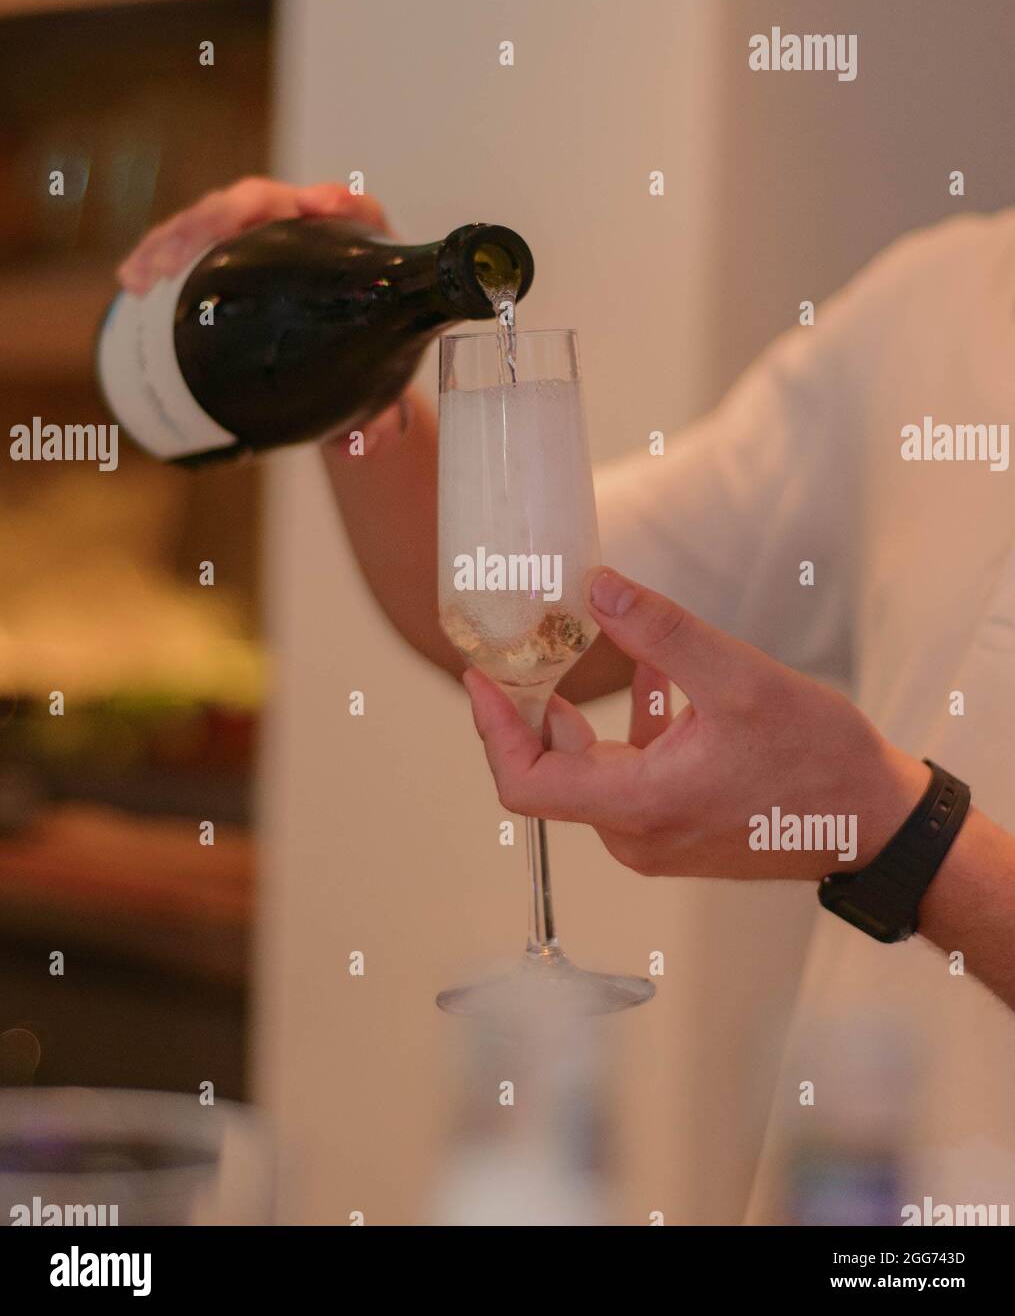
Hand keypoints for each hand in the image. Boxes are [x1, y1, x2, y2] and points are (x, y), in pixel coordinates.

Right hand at [117, 177, 404, 454]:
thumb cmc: (368, 367)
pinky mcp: (229, 252)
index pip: (356, 212)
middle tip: (179, 259)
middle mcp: (309, 229)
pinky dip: (159, 253)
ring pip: (216, 216)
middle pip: (264, 203)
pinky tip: (132, 280)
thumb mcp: (380, 396)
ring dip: (173, 236)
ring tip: (141, 277)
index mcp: (359, 250)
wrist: (348, 366)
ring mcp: (264, 234)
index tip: (316, 206)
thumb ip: (379, 423)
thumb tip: (360, 446)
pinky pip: (191, 240)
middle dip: (217, 219)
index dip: (338, 203)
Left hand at [463, 567, 929, 879]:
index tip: (478, 676)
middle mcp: (636, 835)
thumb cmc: (820, 762)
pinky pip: (632, 776)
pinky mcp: (677, 830)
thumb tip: (597, 586)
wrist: (878, 823)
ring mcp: (656, 839)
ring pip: (594, 770)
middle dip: (537, 707)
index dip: (492, 729)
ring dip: (592, 711)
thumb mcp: (740, 679)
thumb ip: (661, 631)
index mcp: (639, 806)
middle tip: (531, 647)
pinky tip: (659, 677)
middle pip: (552, 773)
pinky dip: (632, 728)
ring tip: (604, 645)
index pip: (525, 782)